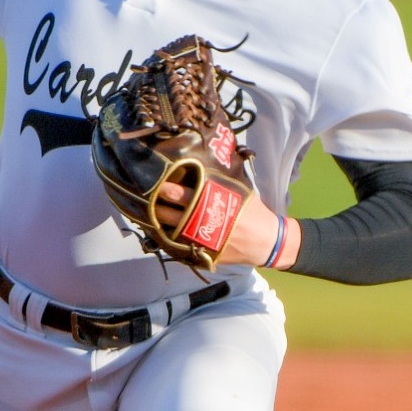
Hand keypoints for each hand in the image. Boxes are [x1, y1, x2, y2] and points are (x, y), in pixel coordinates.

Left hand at [157, 182, 298, 269]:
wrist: (267, 242)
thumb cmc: (253, 212)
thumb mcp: (241, 191)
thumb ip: (223, 179)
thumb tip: (214, 157)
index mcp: (218, 203)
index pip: (191, 195)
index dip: (173, 190)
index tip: (160, 182)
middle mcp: (209, 222)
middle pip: (177, 214)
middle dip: (159, 206)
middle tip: (145, 197)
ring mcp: (205, 240)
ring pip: (174, 232)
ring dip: (158, 223)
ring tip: (145, 213)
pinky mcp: (204, 253)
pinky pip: (180, 247)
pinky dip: (167, 239)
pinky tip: (156, 232)